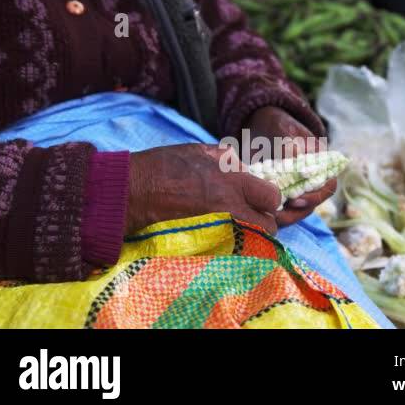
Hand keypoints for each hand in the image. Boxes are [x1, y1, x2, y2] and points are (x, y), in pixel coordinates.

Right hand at [125, 144, 281, 235]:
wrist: (132, 192)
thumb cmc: (162, 167)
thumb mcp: (200, 151)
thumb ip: (229, 160)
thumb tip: (245, 169)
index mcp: (232, 180)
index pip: (272, 197)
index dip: (267, 199)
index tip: (259, 199)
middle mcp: (231, 207)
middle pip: (270, 225)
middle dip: (263, 222)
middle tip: (249, 217)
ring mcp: (219, 230)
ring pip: (255, 243)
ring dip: (251, 237)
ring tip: (235, 229)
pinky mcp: (207, 246)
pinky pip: (234, 252)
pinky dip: (233, 247)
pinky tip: (221, 238)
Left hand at [245, 107, 336, 226]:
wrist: (259, 127)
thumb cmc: (275, 124)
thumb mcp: (281, 128)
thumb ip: (288, 141)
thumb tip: (294, 155)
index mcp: (320, 162)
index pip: (327, 185)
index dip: (315, 196)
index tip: (295, 200)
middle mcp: (312, 178)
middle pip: (313, 203)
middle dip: (296, 212)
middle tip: (276, 214)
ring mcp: (297, 187)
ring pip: (297, 210)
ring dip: (284, 216)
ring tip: (266, 217)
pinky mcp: (281, 194)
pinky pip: (281, 208)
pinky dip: (271, 212)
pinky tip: (258, 213)